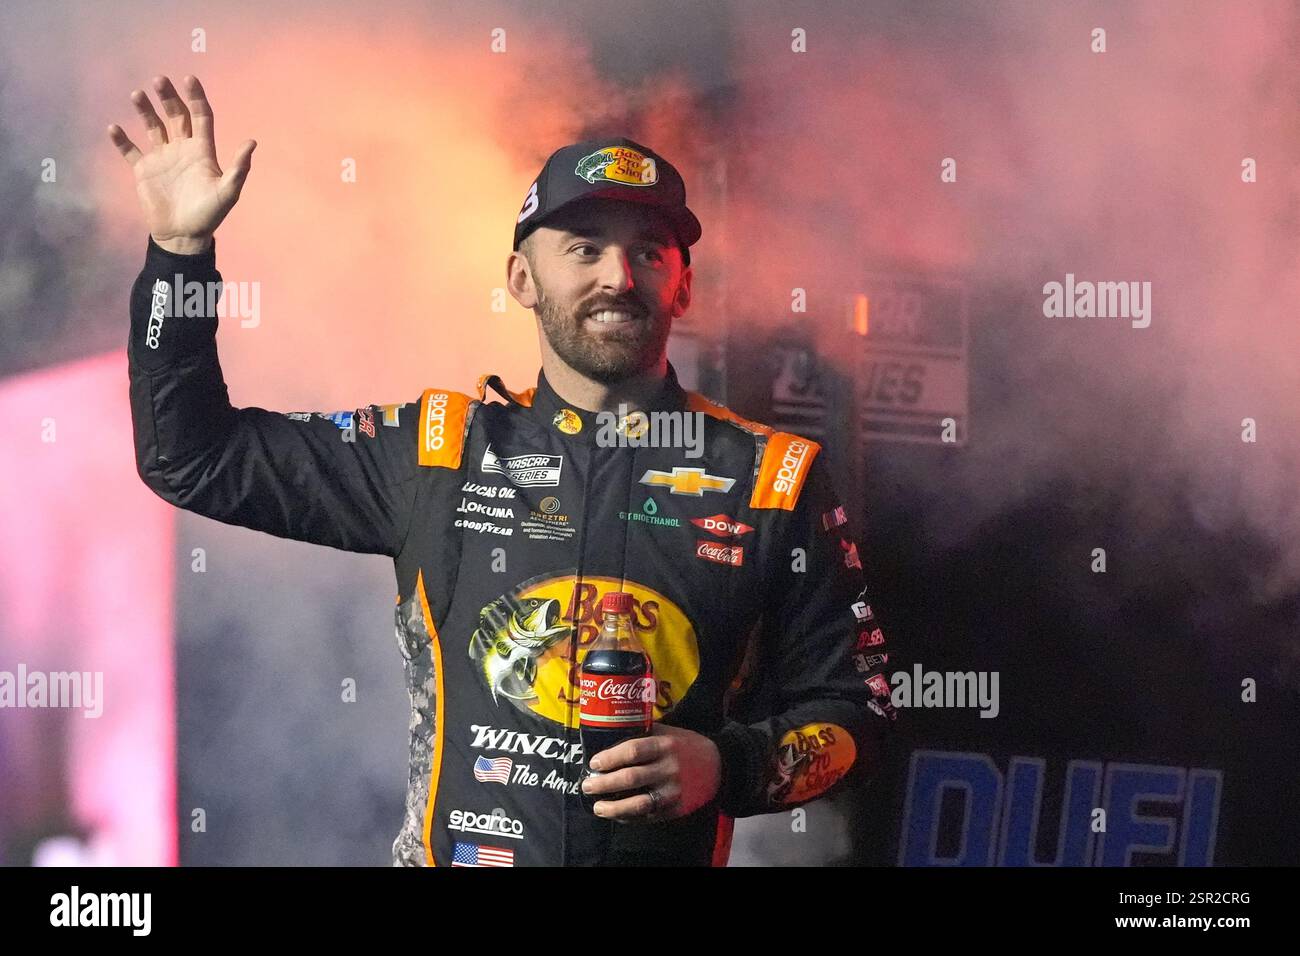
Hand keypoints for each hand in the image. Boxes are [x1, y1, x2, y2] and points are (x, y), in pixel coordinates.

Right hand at [107, 74, 255, 253]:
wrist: (183, 236)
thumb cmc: (209, 215)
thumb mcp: (228, 192)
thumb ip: (239, 168)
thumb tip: (252, 142)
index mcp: (203, 151)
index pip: (201, 116)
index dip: (196, 97)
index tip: (189, 79)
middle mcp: (182, 149)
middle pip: (176, 115)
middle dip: (168, 97)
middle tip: (159, 80)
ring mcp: (162, 158)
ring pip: (153, 126)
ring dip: (145, 110)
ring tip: (137, 94)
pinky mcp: (144, 170)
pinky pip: (130, 151)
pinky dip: (122, 140)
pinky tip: (114, 128)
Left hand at [582, 724, 720, 822]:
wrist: (719, 765)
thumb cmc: (685, 745)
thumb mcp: (667, 732)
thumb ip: (642, 735)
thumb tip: (608, 737)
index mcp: (665, 745)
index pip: (632, 751)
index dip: (609, 758)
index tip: (594, 764)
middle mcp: (669, 769)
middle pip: (630, 778)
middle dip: (604, 784)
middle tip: (587, 785)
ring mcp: (673, 792)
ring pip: (638, 804)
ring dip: (613, 808)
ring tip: (597, 807)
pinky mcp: (676, 809)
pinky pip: (648, 816)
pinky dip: (628, 817)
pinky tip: (616, 814)